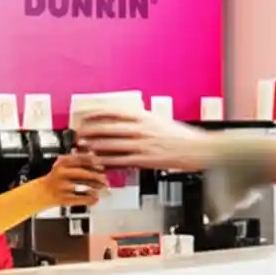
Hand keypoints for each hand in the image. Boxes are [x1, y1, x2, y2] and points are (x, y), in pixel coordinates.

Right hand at [37, 153, 106, 206]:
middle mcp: (61, 174)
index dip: (93, 162)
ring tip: (102, 189)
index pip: (80, 160)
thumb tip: (94, 156)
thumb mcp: (63, 166)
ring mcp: (62, 187)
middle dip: (96, 177)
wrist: (41, 193)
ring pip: (83, 187)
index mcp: (62, 163)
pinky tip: (95, 199)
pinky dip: (90, 199)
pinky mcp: (63, 199)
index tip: (102, 164)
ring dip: (95, 188)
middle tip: (105, 180)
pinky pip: (80, 199)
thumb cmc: (56, 178)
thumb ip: (77, 160)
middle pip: (83, 173)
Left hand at [76, 109, 214, 171]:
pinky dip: (107, 162)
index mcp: (144, 117)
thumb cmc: (182, 136)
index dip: (96, 113)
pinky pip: (121, 161)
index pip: (113, 111)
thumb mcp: (161, 121)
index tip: (85, 115)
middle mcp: (141, 129)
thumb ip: (143, 120)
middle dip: (90, 131)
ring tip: (82, 147)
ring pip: (111, 145)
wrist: (197, 149)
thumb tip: (129, 119)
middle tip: (78, 133)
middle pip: (108, 128)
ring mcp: (142, 145)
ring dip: (94, 146)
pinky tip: (99, 163)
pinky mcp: (145, 160)